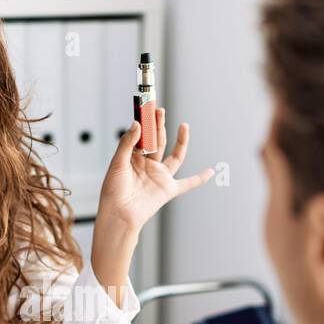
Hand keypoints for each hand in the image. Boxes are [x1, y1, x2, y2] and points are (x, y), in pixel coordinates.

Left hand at [96, 108, 214, 233]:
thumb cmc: (113, 192)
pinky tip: (210, 172)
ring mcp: (159, 176)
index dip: (144, 122)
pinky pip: (187, 183)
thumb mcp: (117, 163)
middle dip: (159, 125)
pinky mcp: (168, 189)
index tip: (146, 107)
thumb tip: (137, 123)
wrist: (119, 215)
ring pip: (174, 155)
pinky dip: (199, 178)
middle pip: (158, 141)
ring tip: (183, 125)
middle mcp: (148, 166)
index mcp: (133, 158)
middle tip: (159, 110)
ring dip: (180, 141)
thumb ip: (127, 143)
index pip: (141, 136)